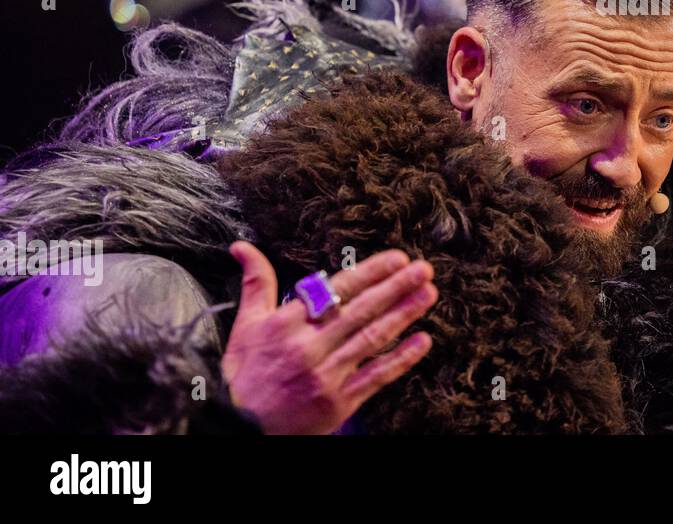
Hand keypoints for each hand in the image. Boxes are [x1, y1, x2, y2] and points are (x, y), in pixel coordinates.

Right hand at [221, 241, 437, 434]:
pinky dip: (401, 358)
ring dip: (404, 314)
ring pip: (372, 339)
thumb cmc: (245, 374)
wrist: (239, 429)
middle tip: (423, 269)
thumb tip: (242, 247)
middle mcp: (308, 347)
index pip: (335, 290)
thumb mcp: (246, 326)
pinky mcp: (338, 402)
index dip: (369, 273)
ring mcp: (326, 375)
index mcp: (286, 324)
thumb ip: (256, 284)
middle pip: (360, 311)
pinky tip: (422, 341)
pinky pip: (376, 376)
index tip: (396, 258)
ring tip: (428, 294)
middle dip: (395, 287)